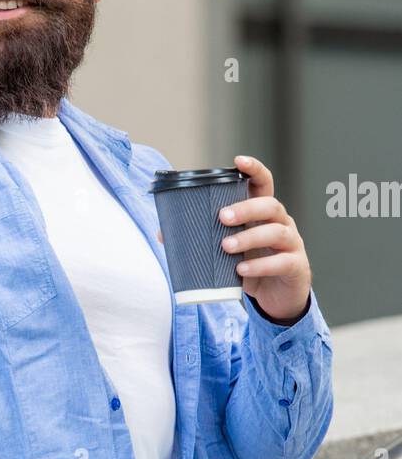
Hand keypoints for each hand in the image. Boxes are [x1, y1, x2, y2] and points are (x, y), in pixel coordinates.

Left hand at [218, 155, 311, 323]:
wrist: (278, 297)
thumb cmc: (250, 265)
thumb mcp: (227, 251)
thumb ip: (204, 239)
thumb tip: (163, 234)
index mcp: (263, 214)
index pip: (263, 184)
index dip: (254, 169)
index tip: (238, 161)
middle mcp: (281, 223)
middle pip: (270, 205)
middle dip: (246, 208)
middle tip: (222, 217)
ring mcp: (291, 244)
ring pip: (276, 232)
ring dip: (249, 237)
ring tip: (226, 246)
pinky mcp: (295, 266)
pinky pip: (281, 262)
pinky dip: (260, 265)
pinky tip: (241, 269)